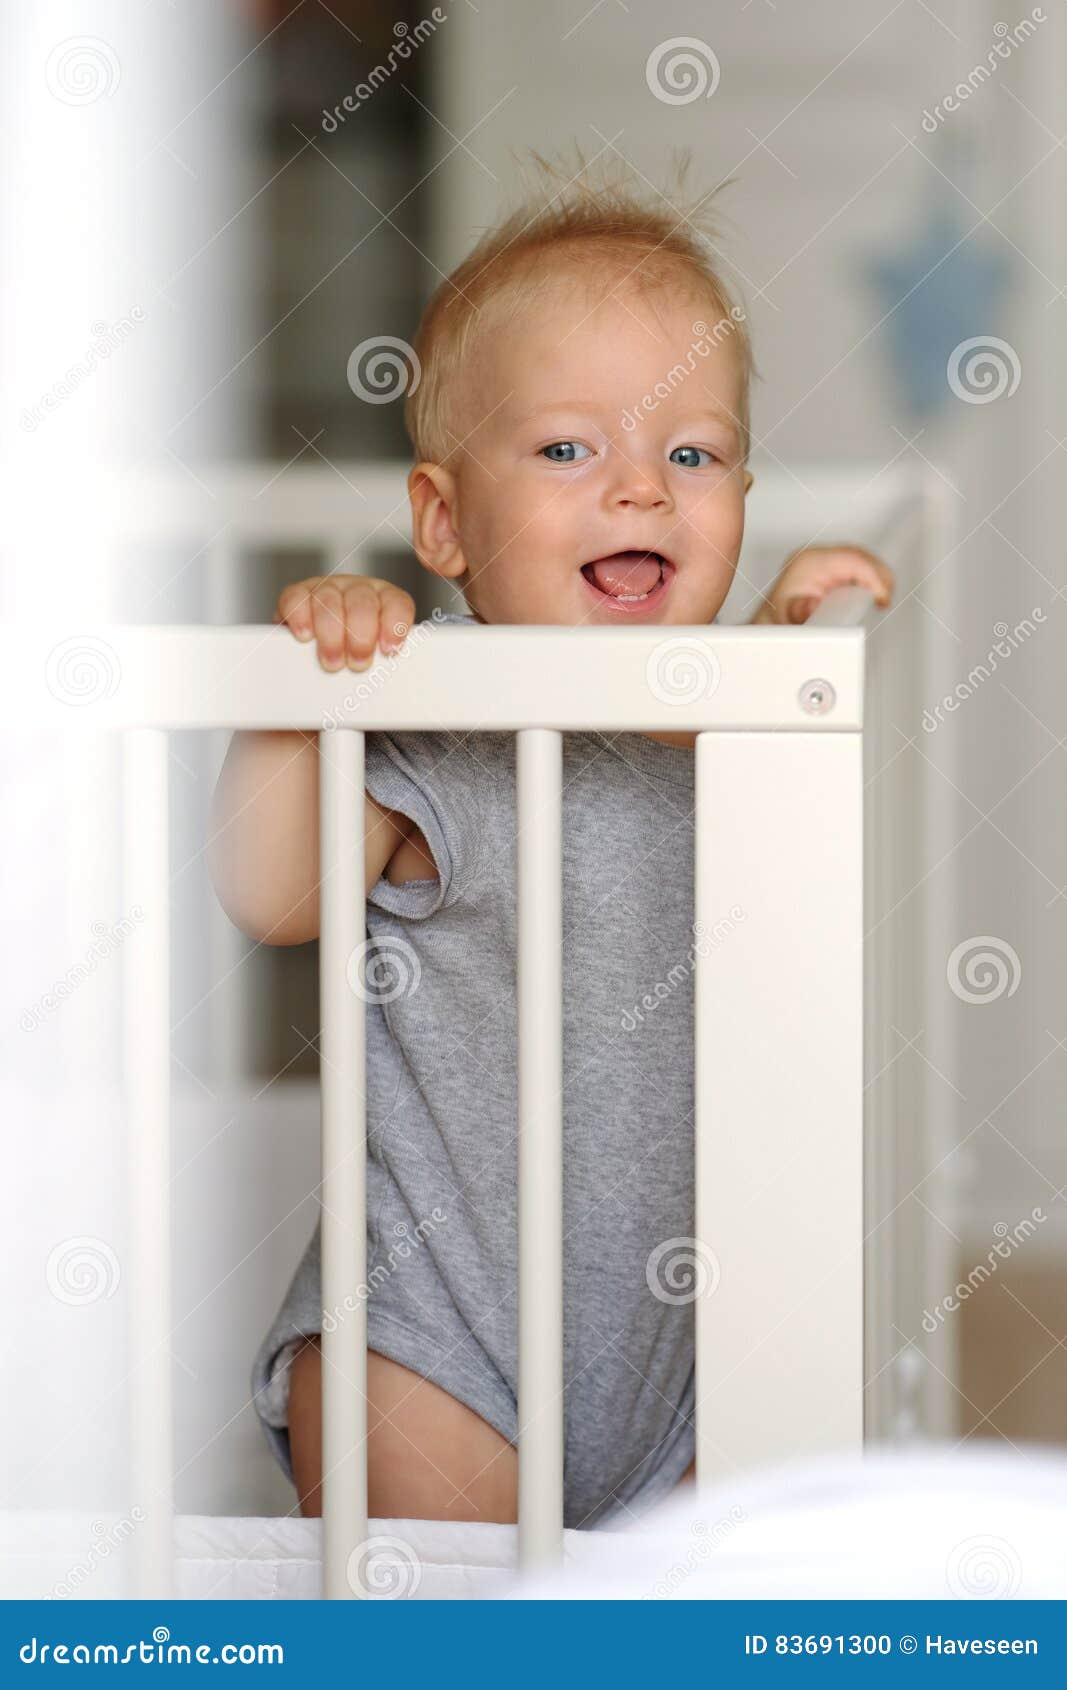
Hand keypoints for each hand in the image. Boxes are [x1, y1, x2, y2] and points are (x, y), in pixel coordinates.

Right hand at [273, 575, 415, 670]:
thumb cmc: (351, 654)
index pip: (398, 604)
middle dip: (360, 637)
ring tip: (331, 661)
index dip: (395, 626)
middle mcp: (357, 590)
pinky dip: (299, 617)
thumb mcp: (373, 657)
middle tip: (357, 664)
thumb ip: (382, 664)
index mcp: (384, 601)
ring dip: (330, 634)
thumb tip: (389, 691)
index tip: (389, 650)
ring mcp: (327, 589)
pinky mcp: (298, 594)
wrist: (315, 652)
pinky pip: (296, 598)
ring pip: (329, 601)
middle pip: (362, 604)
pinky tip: (305, 636)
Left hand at [752, 545, 894, 625]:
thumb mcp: (790, 618)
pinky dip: (867, 577)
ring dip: (875, 577)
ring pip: (861, 558)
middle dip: (878, 576)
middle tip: (884, 599)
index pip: (852, 560)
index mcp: (809, 562)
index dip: (873, 577)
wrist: (772, 619)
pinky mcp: (829, 566)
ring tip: (880, 597)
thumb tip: (812, 604)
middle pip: (860, 555)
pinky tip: (871, 593)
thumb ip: (801, 612)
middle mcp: (816, 556)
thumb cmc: (780, 618)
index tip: (881, 597)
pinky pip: (855, 565)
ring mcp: (823, 559)